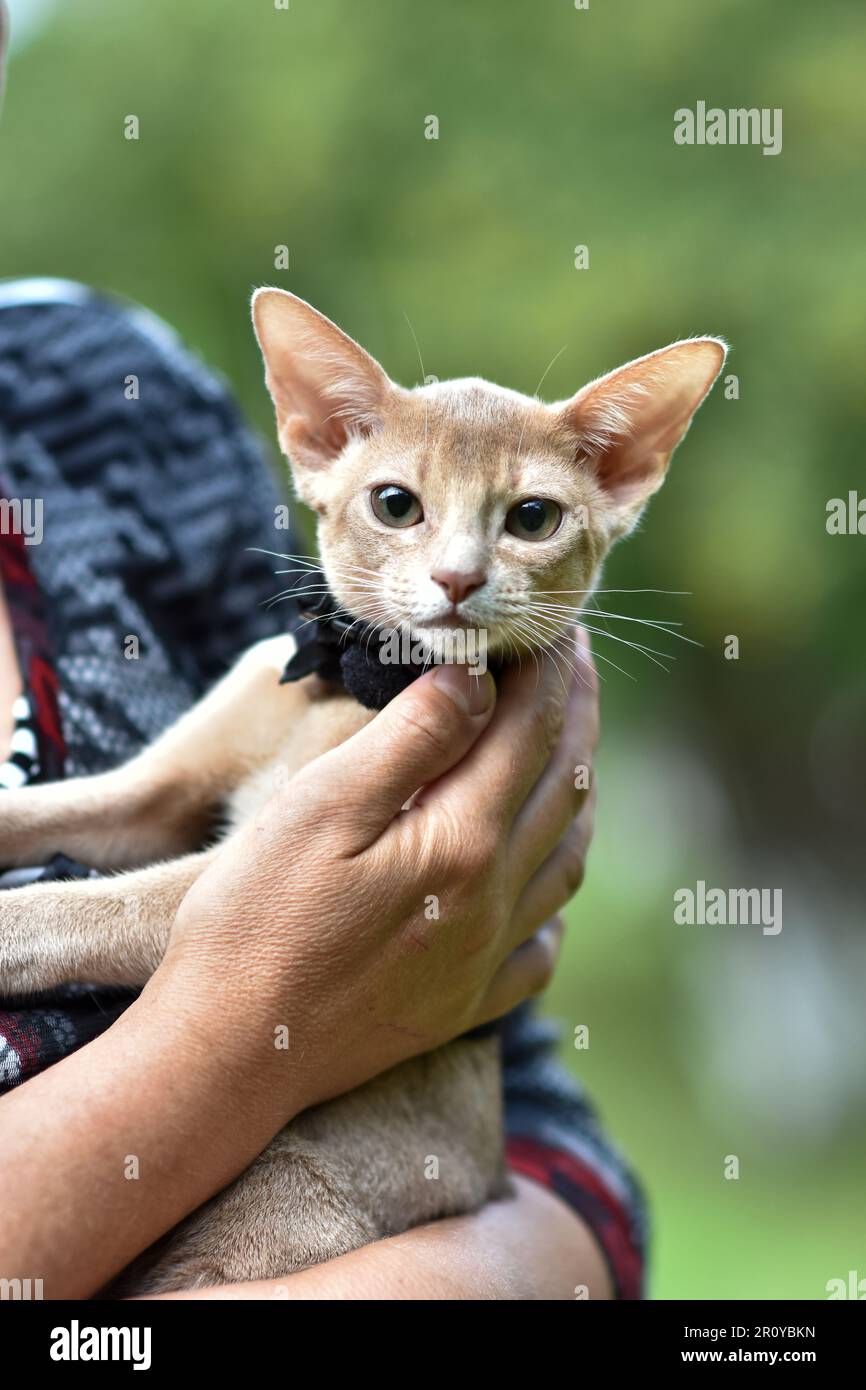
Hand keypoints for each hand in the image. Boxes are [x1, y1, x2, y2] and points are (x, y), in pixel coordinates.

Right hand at [160, 629, 598, 1116]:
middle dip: (576, 714)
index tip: (554, 625)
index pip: (529, 733)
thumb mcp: (320, 808)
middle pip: (564, 788)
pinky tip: (539, 884)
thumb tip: (477, 680)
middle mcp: (495, 902)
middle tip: (577, 662)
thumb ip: (410, 741)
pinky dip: (554, 897)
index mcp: (462, 842)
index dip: (549, 672)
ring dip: (579, 794)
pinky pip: (541, 945)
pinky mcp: (463, 1004)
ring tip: (572, 752)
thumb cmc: (256, 921)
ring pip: (567, 861)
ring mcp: (485, 960)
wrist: (231, 1055)